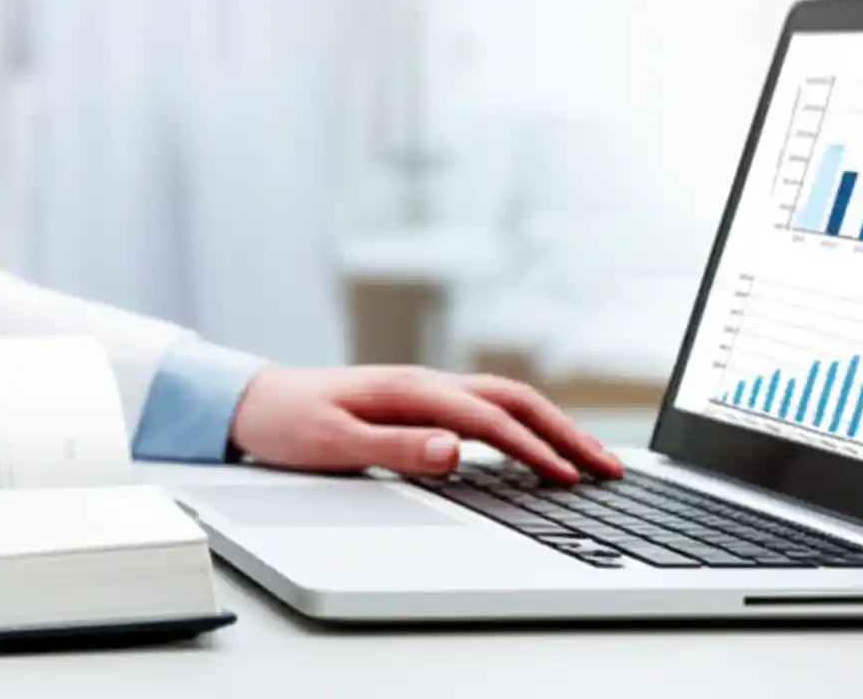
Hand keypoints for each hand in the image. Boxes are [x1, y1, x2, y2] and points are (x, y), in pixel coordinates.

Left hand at [230, 366, 621, 482]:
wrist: (252, 401)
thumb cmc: (287, 423)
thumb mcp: (333, 443)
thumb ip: (394, 447)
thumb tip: (454, 450)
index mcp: (410, 390)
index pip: (489, 420)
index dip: (533, 450)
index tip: (569, 479)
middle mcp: (424, 383)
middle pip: (513, 400)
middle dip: (565, 432)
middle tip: (609, 467)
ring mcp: (423, 389)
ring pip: (504, 400)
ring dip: (551, 426)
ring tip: (589, 457)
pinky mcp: (417, 401)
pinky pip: (485, 407)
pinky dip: (522, 424)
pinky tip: (534, 446)